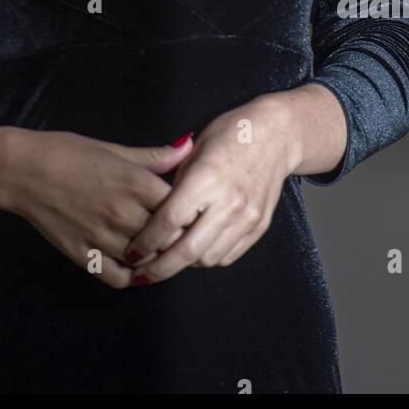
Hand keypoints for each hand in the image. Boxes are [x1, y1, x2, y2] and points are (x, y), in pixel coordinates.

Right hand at [0, 128, 194, 288]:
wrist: (23, 170)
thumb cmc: (68, 152)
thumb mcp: (113, 149)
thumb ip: (153, 156)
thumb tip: (188, 146)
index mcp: (136, 183)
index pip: (181, 207)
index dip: (188, 210)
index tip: (188, 211)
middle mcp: (124, 213)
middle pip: (168, 237)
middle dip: (174, 237)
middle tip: (174, 234)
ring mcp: (104, 238)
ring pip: (146, 260)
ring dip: (154, 257)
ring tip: (155, 250)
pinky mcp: (84, 256)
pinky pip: (118, 278)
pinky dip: (130, 276)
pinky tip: (131, 265)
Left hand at [120, 94, 299, 284]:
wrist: (277, 134)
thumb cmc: (231, 134)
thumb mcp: (195, 149)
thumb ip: (176, 183)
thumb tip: (153, 214)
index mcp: (207, 177)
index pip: (169, 220)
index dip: (146, 241)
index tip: (130, 252)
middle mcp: (229, 202)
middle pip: (188, 250)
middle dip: (160, 268)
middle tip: (140, 275)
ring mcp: (248, 217)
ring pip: (208, 258)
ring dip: (184, 264)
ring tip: (166, 260)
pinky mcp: (260, 226)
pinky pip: (229, 255)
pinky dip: (208, 259)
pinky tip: (194, 252)